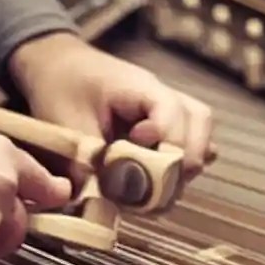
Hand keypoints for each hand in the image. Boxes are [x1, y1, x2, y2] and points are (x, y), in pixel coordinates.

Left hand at [8, 32, 214, 179]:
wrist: (61, 64)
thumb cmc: (62, 86)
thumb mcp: (64, 121)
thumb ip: (84, 158)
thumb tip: (92, 200)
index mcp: (142, 88)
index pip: (173, 116)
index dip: (160, 145)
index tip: (132, 163)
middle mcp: (167, 97)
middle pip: (200, 127)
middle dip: (180, 162)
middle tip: (152, 186)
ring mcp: (173, 109)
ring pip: (203, 137)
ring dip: (184, 166)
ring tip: (156, 186)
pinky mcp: (170, 124)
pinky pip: (194, 143)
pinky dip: (182, 164)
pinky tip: (158, 178)